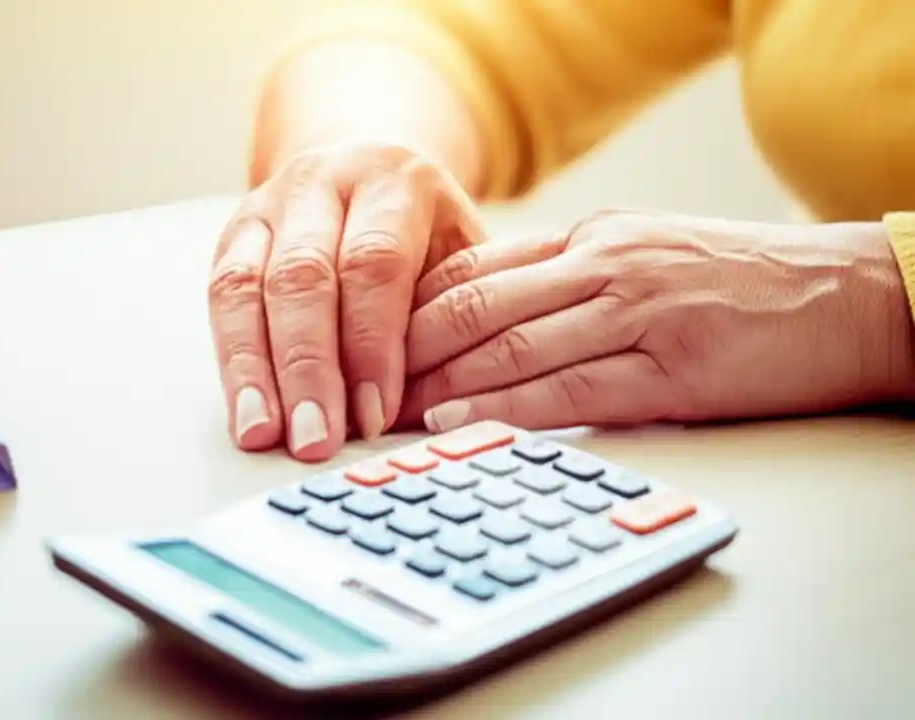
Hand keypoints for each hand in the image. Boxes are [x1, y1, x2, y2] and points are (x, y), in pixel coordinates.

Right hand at [209, 142, 484, 460]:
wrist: (372, 170)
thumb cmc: (426, 231)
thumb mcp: (459, 254)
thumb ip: (452, 314)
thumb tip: (442, 406)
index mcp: (393, 182)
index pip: (375, 263)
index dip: (371, 343)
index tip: (375, 415)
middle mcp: (323, 183)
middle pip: (304, 276)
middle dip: (308, 367)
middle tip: (315, 437)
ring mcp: (269, 206)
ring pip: (249, 286)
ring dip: (256, 370)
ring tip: (265, 434)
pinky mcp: (234, 236)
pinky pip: (222, 299)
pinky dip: (233, 362)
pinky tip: (245, 413)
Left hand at [399, 210, 914, 430]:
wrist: (852, 296)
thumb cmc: (744, 284)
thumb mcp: (646, 255)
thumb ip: (571, 279)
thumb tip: (490, 320)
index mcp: (592, 237)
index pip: (472, 266)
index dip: (408, 307)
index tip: (366, 341)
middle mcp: (603, 264)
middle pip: (472, 303)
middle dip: (403, 348)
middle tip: (357, 384)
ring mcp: (636, 312)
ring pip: (507, 345)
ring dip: (437, 382)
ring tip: (387, 412)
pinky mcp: (671, 369)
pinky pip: (564, 391)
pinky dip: (501, 408)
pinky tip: (458, 422)